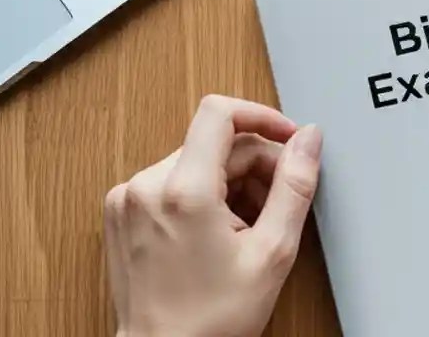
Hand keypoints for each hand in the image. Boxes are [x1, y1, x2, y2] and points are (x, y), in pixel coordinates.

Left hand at [103, 95, 322, 336]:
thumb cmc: (212, 321)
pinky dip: (200, 195)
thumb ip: (295, 186)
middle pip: (213, 142)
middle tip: (276, 206)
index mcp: (182, 191)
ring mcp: (127, 198)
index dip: (262, 116)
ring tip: (246, 229)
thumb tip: (308, 140)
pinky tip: (218, 233)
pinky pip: (169, 181)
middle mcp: (146, 186)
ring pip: (193, 161)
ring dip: (229, 183)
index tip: (287, 137)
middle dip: (253, 165)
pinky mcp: (120, 212)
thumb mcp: (272, 253)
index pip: (220, 112)